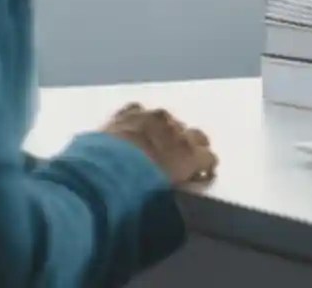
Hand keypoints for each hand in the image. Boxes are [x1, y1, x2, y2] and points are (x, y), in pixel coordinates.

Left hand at [101, 103, 217, 184]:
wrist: (102, 175)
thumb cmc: (138, 195)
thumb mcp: (167, 199)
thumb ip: (180, 189)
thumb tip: (183, 191)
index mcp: (190, 154)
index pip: (209, 157)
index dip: (204, 167)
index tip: (199, 174)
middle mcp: (177, 131)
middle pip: (194, 135)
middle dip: (189, 145)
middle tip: (179, 158)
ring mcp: (153, 118)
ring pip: (168, 120)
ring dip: (165, 131)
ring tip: (153, 143)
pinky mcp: (128, 113)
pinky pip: (139, 112)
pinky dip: (138, 120)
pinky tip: (132, 129)